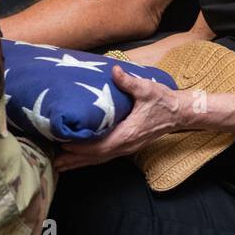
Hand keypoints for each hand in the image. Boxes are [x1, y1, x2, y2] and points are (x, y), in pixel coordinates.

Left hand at [53, 65, 183, 170]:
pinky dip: (90, 158)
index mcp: (129, 133)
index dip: (83, 147)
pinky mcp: (127, 145)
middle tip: (55, 162)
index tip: (65, 145)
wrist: (180, 113)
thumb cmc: (163, 101)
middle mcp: (127, 145)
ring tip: (60, 165)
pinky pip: (105, 155)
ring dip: (80, 162)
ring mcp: (127, 148)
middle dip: (75, 160)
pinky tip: (79, 158)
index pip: (102, 145)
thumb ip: (129, 82)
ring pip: (100, 159)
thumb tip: (114, 70)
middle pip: (97, 157)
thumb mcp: (147, 89)